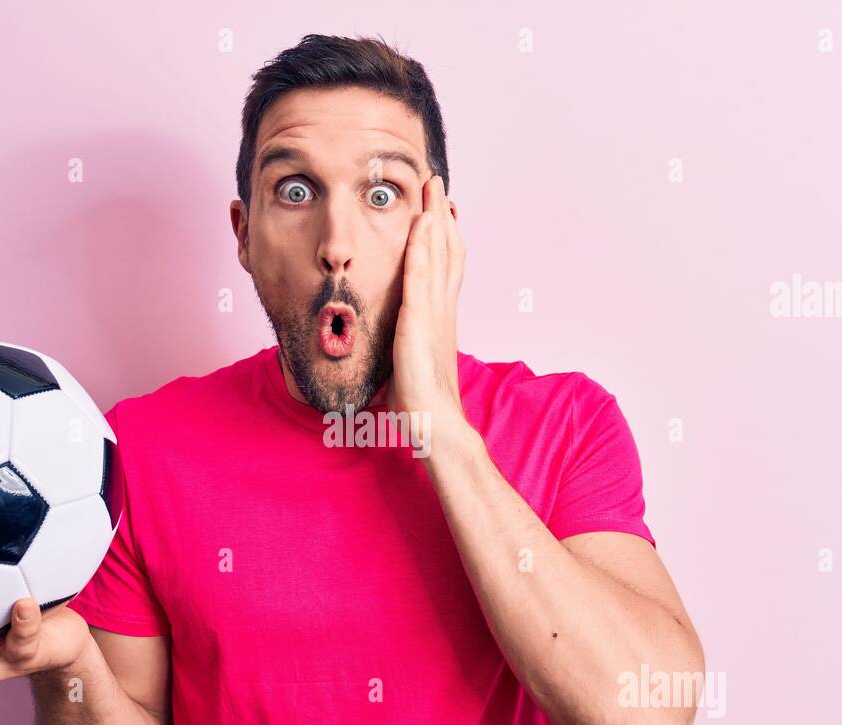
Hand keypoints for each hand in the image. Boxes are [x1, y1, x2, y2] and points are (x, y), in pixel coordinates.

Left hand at [387, 174, 466, 427]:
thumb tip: (393, 344)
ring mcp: (434, 312)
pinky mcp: (420, 320)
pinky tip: (421, 223)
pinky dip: (423, 246)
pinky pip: (421, 274)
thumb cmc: (421, 403)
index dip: (443, 237)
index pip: (445, 267)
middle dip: (442, 216)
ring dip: (435, 218)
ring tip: (433, 188)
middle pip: (447, 251)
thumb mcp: (409, 365)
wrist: (436, 424)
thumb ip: (404, 347)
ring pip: (438, 254)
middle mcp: (443, 309)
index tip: (440, 212)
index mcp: (440, 318)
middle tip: (438, 184)